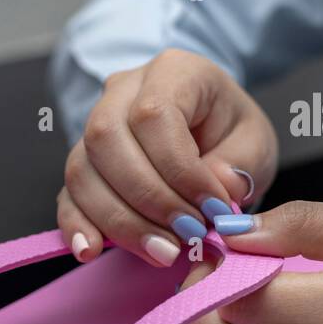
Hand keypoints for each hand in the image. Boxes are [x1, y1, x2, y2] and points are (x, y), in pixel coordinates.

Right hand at [57, 49, 277, 266]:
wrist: (205, 132)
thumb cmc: (229, 132)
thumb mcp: (255, 140)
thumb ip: (243, 162)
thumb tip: (218, 187)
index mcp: (171, 72)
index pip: (154, 115)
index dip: (179, 170)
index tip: (211, 209)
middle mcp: (120, 92)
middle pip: (106, 140)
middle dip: (147, 198)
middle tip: (186, 235)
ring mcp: (92, 127)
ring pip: (82, 170)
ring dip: (120, 220)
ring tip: (162, 251)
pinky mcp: (83, 165)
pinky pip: (67, 194)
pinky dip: (77, 226)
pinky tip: (93, 251)